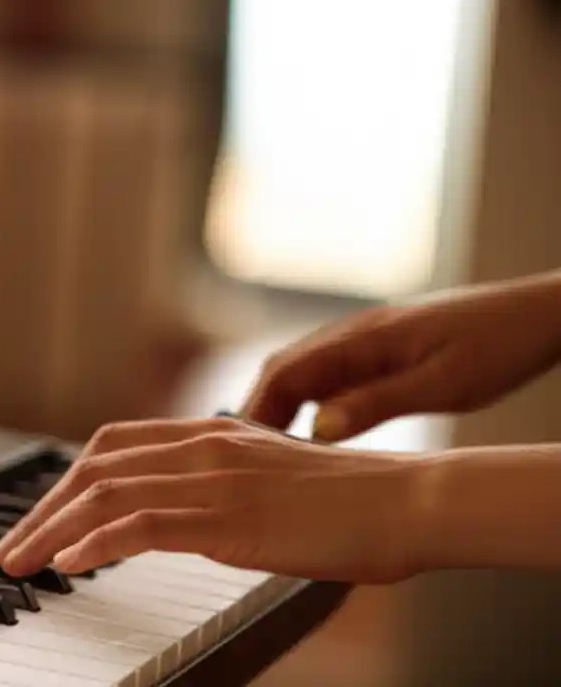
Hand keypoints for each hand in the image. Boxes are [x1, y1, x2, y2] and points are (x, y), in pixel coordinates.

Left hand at [0, 417, 432, 583]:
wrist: (406, 501)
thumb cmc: (347, 499)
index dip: (63, 484)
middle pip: (92, 468)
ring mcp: (212, 478)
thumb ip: (219, 480)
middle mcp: (200, 446)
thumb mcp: (267, 476)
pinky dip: (97, 542)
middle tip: (7, 548)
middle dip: (40, 511)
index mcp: (207, 434)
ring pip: (105, 494)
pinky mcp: (228, 516)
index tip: (36, 520)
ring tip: (20, 563)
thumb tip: (180, 508)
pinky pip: (143, 524)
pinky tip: (70, 565)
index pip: (110, 448)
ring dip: (52, 531)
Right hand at [244, 272, 560, 439]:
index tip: (238, 449)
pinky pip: (331, 373)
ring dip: (282, 405)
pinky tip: (317, 429)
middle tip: (243, 456)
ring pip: (305, 371)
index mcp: (362, 339)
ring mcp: (369, 338)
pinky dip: (311, 400)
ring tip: (270, 450)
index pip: (286, 372)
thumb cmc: (502, 346)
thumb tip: (316, 428)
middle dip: (259, 409)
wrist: (543, 312)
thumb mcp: (443, 385)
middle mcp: (356, 333)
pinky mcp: (384, 347)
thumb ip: (376, 403)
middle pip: (285, 369)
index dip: (256, 410)